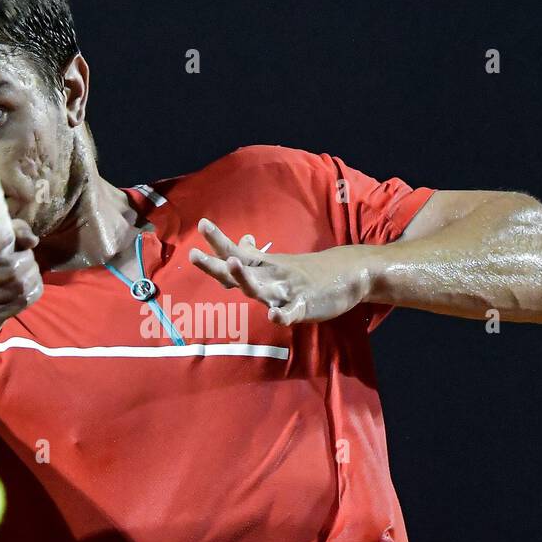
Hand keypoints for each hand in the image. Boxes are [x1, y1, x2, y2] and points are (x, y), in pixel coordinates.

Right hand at [0, 219, 43, 345]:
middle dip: (28, 261)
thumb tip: (32, 241)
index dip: (2, 239)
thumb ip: (10, 231)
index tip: (10, 240)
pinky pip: (17, 304)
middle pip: (10, 267)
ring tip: (28, 276)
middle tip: (30, 261)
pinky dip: (28, 296)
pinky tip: (24, 292)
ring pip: (17, 286)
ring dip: (31, 279)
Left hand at [189, 219, 373, 325]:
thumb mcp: (278, 262)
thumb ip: (255, 255)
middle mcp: (271, 275)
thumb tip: (241, 240)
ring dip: (247, 278)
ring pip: (262, 288)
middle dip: (217, 264)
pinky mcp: (303, 306)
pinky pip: (291, 312)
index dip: (218, 241)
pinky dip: (283, 315)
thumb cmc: (308, 271)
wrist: (347, 275)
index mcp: (264, 266)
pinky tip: (274, 317)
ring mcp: (287, 290)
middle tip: (193, 254)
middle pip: (239, 270)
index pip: (236, 252)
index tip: (201, 224)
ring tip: (233, 265)